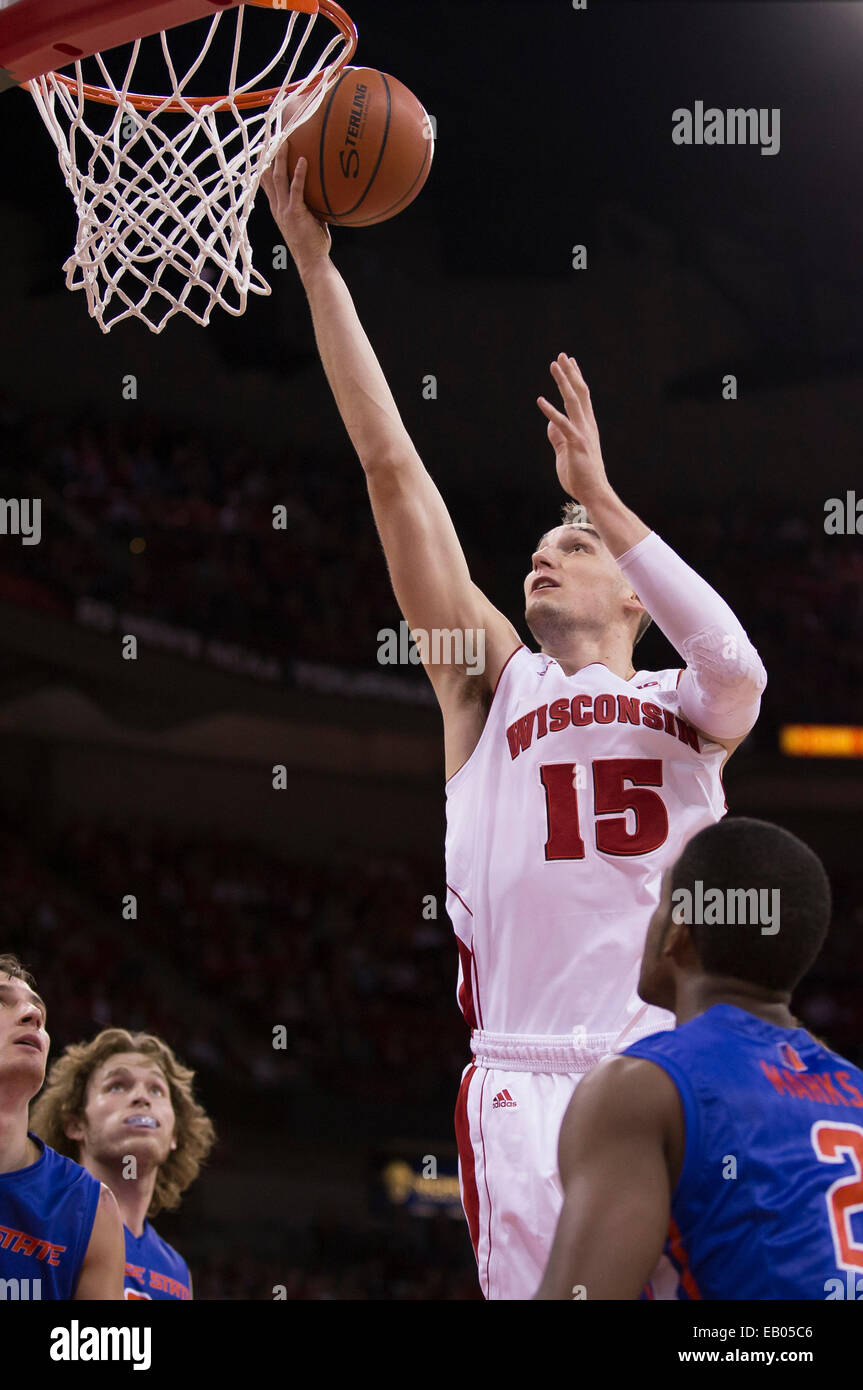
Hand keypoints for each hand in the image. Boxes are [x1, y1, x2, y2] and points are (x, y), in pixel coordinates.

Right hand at [260, 143, 331, 277]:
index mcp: (277, 209)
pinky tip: (303, 160)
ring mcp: (284, 210)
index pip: (266, 183)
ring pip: (279, 178)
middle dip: (269, 155)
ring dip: (281, 158)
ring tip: (286, 140)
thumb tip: (324, 191)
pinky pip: (296, 189)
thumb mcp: (309, 221)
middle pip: (268, 175)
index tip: (265, 149)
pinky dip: (299, 174)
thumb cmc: (313, 244)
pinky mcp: (295, 213)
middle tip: (273, 136)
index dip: (264, 165)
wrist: (311, 262)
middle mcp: (277, 207)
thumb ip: (311, 205)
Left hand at [537, 355, 609, 503]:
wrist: (594, 493)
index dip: (575, 378)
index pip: (581, 397)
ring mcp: (583, 433)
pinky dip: (550, 411)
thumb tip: (549, 424)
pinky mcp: (576, 444)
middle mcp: (587, 425)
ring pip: (574, 401)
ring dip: (563, 382)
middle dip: (570, 373)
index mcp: (586, 426)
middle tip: (562, 355)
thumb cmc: (581, 475)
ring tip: (554, 366)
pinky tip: (540, 400)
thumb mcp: (566, 452)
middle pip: (579, 393)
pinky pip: (562, 425)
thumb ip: (558, 437)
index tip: (570, 362)